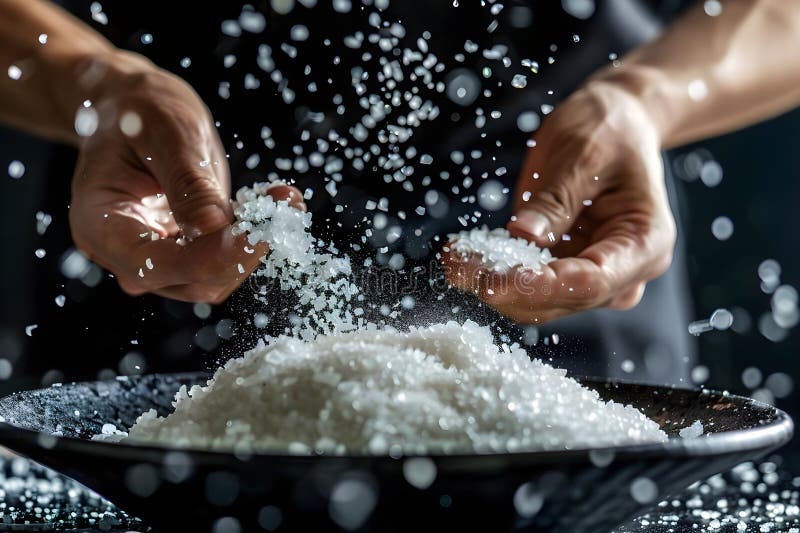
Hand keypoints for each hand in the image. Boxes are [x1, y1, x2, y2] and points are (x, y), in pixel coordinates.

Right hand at [69, 52, 303, 302]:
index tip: (256, 234)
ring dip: (254, 243)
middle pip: (191, 281)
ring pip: (215, 278)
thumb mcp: (163, 132)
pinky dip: (253, 236)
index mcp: (99, 225)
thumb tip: (214, 228)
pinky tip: (275, 202)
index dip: (208, 258)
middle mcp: (126, 253)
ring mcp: (158, 258)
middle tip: (285, 204)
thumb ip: (187, 182)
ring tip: (284, 199)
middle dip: (242, 251)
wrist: (135, 110)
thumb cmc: (139, 112)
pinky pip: (225, 260)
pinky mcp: (187, 252)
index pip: (154, 264)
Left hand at [444, 80, 675, 322]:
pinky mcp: (563, 273)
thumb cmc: (609, 132)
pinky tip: (462, 259)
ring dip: (493, 285)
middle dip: (507, 288)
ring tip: (454, 260)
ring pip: (539, 303)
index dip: (541, 286)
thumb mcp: (583, 153)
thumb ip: (555, 199)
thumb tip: (523, 235)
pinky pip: (526, 286)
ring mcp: (593, 279)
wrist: (615, 126)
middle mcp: (623, 274)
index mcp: (645, 244)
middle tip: (458, 266)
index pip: (592, 282)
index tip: (495, 281)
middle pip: (563, 301)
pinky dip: (494, 275)